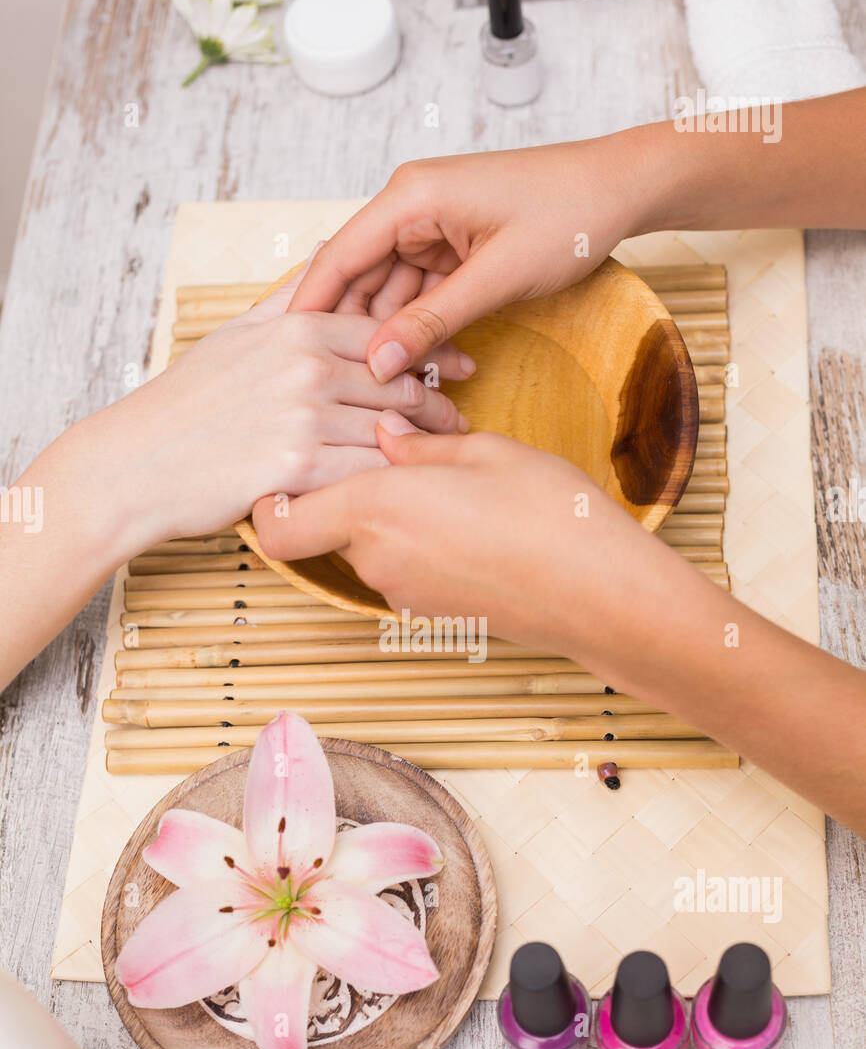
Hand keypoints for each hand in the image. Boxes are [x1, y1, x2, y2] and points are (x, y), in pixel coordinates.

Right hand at [81, 271, 469, 554]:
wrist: (137, 463)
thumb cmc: (187, 403)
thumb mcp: (237, 334)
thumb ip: (290, 297)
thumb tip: (326, 250)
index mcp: (297, 327)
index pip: (385, 335)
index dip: (430, 352)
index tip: (460, 366)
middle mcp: (305, 365)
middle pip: (399, 383)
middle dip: (439, 404)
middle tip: (462, 420)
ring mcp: (304, 416)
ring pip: (392, 430)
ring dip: (427, 448)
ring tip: (447, 459)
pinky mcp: (299, 466)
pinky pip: (370, 472)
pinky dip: (396, 481)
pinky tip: (410, 489)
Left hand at [251, 413, 658, 662]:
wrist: (601, 594)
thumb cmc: (550, 513)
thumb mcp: (484, 451)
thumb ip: (420, 443)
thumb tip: (385, 435)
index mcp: (376, 509)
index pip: (278, 524)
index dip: (270, 502)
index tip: (290, 470)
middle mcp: (378, 559)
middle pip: (325, 529)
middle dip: (347, 492)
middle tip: (394, 454)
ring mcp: (404, 594)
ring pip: (367, 547)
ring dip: (389, 517)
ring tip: (448, 486)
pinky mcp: (432, 612)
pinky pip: (402, 568)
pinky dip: (418, 543)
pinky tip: (467, 522)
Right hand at [289, 138, 647, 381]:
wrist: (620, 191)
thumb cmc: (567, 214)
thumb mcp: (497, 277)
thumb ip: (433, 321)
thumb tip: (378, 362)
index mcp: (410, 198)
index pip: (338, 257)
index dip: (308, 309)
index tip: (285, 356)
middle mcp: (410, 210)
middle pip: (357, 281)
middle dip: (352, 335)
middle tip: (342, 392)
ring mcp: (429, 232)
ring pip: (387, 297)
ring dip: (392, 341)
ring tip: (392, 391)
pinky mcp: (450, 252)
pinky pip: (418, 299)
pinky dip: (422, 333)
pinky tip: (426, 370)